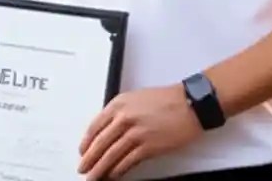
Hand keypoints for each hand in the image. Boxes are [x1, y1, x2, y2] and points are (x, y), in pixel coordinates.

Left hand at [77, 83, 202, 178]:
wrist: (189, 105)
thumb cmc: (166, 100)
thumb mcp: (135, 98)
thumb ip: (120, 112)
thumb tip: (108, 131)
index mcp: (118, 104)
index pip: (95, 127)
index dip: (86, 142)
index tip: (82, 151)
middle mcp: (124, 118)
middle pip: (100, 143)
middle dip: (89, 159)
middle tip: (83, 169)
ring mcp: (136, 133)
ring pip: (111, 155)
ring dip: (100, 169)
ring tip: (94, 177)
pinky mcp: (148, 146)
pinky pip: (128, 162)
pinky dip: (118, 171)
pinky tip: (113, 175)